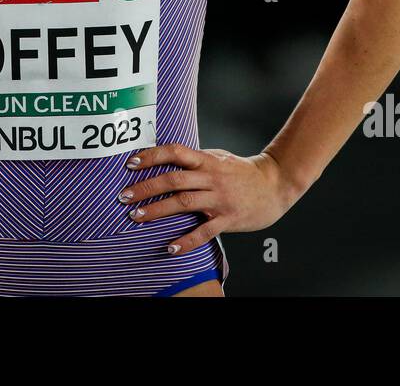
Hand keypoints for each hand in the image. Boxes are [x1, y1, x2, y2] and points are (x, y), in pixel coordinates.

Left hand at [117, 144, 296, 255]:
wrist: (275, 185)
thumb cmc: (242, 171)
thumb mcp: (219, 157)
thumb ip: (195, 159)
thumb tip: (166, 157)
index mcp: (207, 160)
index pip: (175, 152)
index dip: (152, 156)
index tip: (131, 163)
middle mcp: (211, 177)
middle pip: (174, 180)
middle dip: (146, 187)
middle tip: (124, 196)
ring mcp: (220, 198)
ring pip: (184, 203)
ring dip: (157, 210)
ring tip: (136, 216)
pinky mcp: (228, 218)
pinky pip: (205, 231)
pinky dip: (187, 240)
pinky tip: (171, 247)